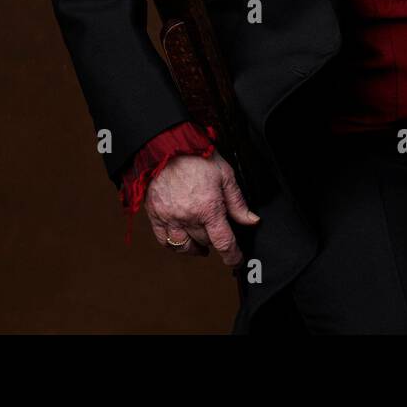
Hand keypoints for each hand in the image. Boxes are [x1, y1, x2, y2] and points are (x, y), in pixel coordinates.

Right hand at [144, 153, 259, 265]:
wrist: (166, 145)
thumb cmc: (196, 156)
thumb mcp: (225, 175)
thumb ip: (237, 202)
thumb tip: (251, 220)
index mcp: (208, 208)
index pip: (224, 242)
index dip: (233, 256)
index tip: (236, 260)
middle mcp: (188, 217)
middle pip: (205, 242)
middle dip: (215, 241)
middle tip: (218, 233)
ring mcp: (169, 218)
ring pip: (184, 246)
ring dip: (195, 248)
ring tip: (201, 244)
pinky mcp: (155, 215)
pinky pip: (164, 240)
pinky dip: (174, 245)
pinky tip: (181, 239)